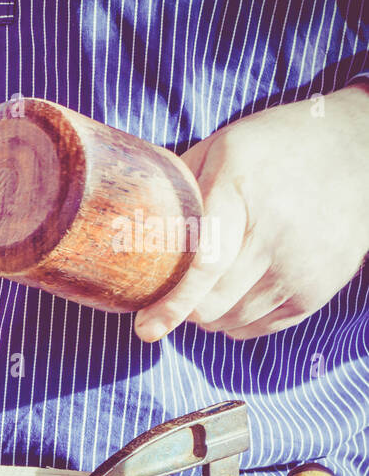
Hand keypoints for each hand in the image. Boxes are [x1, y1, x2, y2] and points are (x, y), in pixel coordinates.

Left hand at [135, 81, 368, 341]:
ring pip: (232, 321)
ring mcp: (303, 269)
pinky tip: (232, 293)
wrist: (360, 152)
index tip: (145, 328)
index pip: (203, 266)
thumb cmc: (276, 147)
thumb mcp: (223, 147)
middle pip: (212, 304)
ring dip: (207, 315)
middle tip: (168, 293)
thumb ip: (180, 188)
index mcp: (242, 195)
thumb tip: (130, 224)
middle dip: (181, 308)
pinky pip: (259, 328)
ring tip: (203, 286)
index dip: (171, 304)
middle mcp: (276, 237)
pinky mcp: (318, 290)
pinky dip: (235, 321)